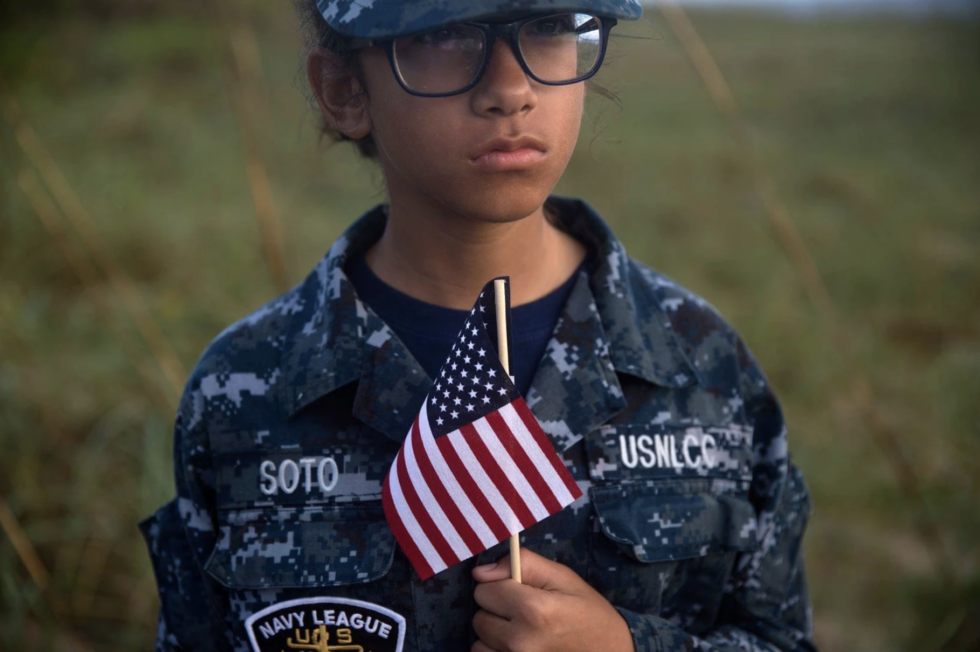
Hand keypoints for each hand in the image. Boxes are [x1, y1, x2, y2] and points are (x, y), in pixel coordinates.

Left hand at [471, 547, 633, 651]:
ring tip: (522, 632)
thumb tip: (480, 572)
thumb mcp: (563, 578)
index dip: (500, 585)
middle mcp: (519, 641)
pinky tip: (517, 647)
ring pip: (479, 642)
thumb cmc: (588, 613)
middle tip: (524, 612)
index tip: (519, 590)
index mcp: (533, 610)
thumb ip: (523, 565)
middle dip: (496, 610)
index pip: (483, 590)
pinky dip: (497, 651)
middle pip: (479, 616)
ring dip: (494, 635)